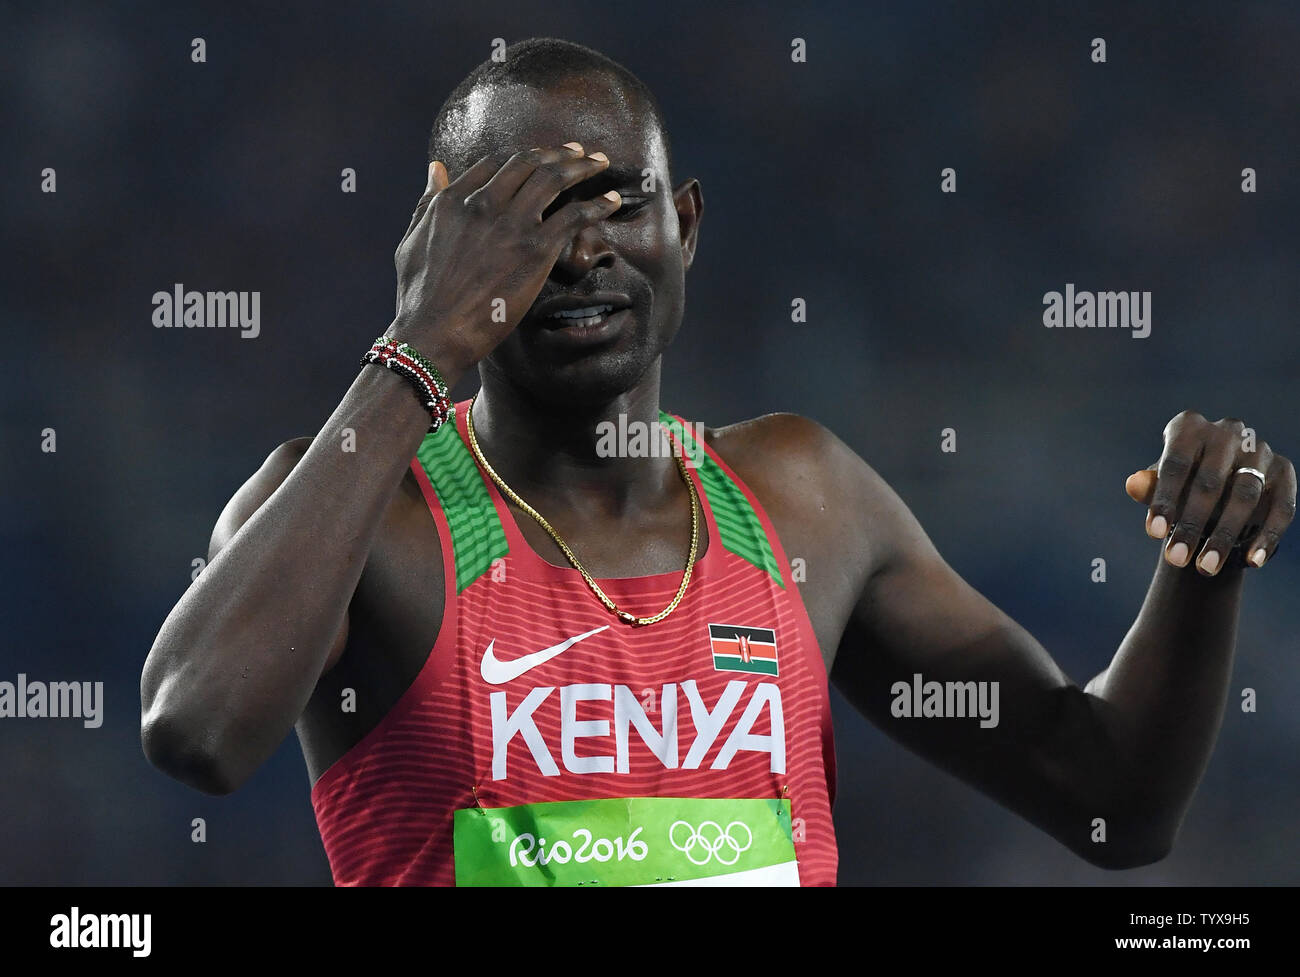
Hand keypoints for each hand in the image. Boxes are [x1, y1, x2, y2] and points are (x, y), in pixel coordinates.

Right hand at [388, 143, 621, 385]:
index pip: (496, 163)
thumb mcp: (413, 240)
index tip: (541, 157)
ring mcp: (511, 224)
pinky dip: (597, 205)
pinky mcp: (535, 249)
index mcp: (454, 200)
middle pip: (528, 163)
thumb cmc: (419, 296)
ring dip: (581, 167)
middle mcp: (483, 203)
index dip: (523, 156)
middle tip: (578, 152)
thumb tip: (436, 167)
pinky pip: (575, 215)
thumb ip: (429, 201)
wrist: (434, 332)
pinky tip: (612, 201)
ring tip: (599, 164)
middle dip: (558, 153)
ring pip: (554, 179)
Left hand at [1124, 411, 1295, 574]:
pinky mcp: (1284, 471)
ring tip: (1206, 567)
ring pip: (1245, 496)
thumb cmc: (1179, 485)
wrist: (1216, 489)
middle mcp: (1228, 431)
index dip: (1164, 500)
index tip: (1153, 534)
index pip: (1176, 464)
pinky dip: (1266, 537)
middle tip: (1175, 559)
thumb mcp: (1162, 486)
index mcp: (1190, 427)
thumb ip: (1150, 487)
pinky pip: (1281, 507)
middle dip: (1191, 525)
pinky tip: (1251, 562)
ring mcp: (1259, 450)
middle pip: (1210, 482)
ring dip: (1224, 535)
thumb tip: (1133, 485)